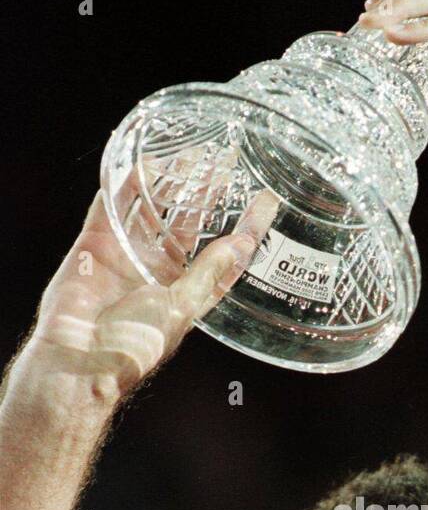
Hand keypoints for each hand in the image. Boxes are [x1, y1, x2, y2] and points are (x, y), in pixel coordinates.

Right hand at [28, 166, 278, 401]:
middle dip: (207, 191)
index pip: (225, 252)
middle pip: (189, 222)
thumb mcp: (182, 309)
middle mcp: (160, 269)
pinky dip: (124, 182)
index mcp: (187, 290)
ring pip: (153, 207)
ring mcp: (128, 253)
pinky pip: (113, 204)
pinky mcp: (97, 242)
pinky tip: (141, 159)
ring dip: (170, 181)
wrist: (79, 358)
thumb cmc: (133, 346)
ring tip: (190, 151)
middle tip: (225, 158)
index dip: (246, 227)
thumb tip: (241, 243)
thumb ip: (208, 273)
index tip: (265, 200)